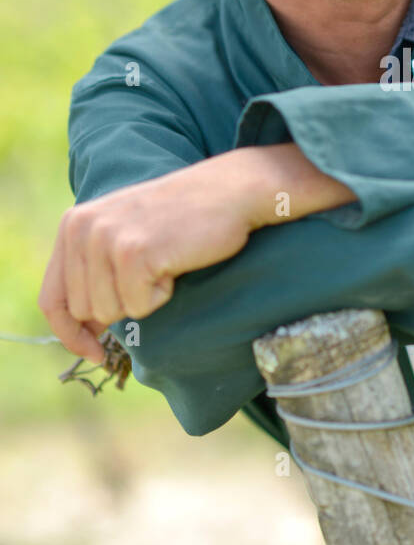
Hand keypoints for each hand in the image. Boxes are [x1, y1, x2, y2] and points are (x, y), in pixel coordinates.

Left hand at [39, 144, 356, 364]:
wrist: (229, 190)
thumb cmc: (183, 219)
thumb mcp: (124, 234)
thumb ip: (94, 271)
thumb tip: (82, 328)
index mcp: (73, 225)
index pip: (52, 299)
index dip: (70, 334)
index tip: (93, 354)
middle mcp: (81, 229)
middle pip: (86, 311)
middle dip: (122, 307)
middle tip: (153, 275)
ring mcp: (105, 240)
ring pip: (113, 312)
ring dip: (145, 298)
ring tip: (165, 262)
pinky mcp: (133, 253)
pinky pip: (141, 306)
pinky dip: (163, 295)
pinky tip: (176, 262)